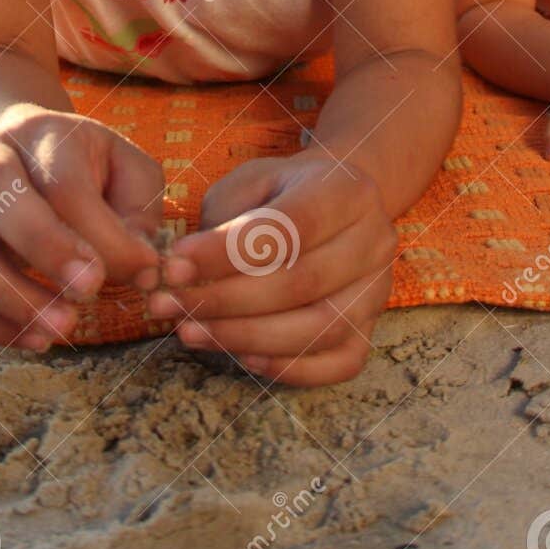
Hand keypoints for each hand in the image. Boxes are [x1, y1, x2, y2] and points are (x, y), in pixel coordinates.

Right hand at [0, 107, 162, 350]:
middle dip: (42, 244)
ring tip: (63, 328)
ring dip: (6, 294)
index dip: (102, 232)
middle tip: (89, 290)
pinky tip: (35, 341)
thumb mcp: (126, 170)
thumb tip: (142, 268)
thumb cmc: (86, 168)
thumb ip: (139, 212)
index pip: (64, 181)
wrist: (22, 151)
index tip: (143, 271)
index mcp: (40, 134)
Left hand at [144, 148, 395, 387]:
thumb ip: (225, 217)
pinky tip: (243, 359)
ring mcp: (378, 290)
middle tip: (171, 305)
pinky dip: (290, 368)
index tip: (176, 265)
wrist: (338, 203)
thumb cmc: (284, 192)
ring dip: (247, 338)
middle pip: (301, 284)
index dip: (227, 252)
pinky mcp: (372, 329)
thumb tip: (185, 269)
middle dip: (227, 301)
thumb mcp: (252, 180)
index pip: (287, 227)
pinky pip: (339, 363)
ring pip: (319, 329)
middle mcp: (374, 241)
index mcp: (346, 192)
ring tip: (191, 332)